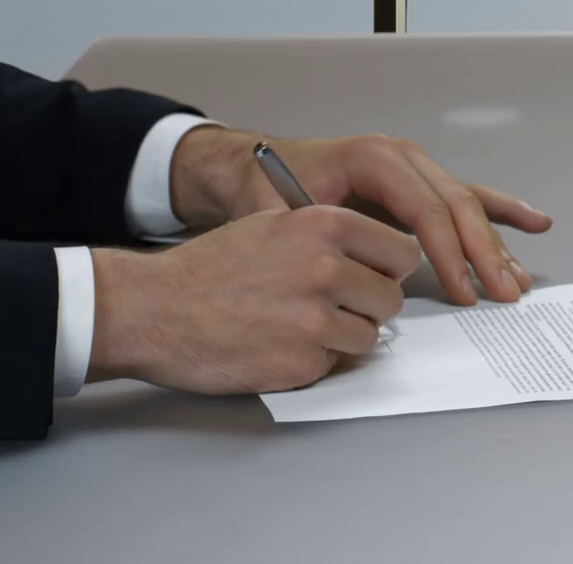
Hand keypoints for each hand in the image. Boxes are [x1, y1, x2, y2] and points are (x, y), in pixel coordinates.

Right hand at [87, 207, 420, 393]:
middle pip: (391, 298)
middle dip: (367, 307)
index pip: (404, 251)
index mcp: (325, 226)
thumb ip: (329, 236)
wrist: (151, 309)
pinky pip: (334, 364)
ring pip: (368, 335)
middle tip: (332, 308)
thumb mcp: (273, 225)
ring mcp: (315, 318)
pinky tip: (276, 346)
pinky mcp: (300, 361)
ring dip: (342, 338)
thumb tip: (376, 258)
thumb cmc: (208, 269)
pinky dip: (312, 361)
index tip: (377, 277)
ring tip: (296, 326)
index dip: (389, 269)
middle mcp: (327, 268)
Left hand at [169, 127, 552, 304]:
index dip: (450, 253)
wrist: (253, 165)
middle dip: (484, 253)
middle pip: (458, 205)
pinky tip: (532, 222)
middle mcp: (402, 157)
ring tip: (519, 279)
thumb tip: (367, 280)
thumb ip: (329, 242)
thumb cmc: (264, 190)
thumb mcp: (284, 215)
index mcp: (374, 158)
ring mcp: (415, 167)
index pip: (428, 208)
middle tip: (503, 293)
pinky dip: (500, 212)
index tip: (464, 291)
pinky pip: (467, 198)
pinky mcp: (420, 184)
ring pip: (469, 204)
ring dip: (496, 244)